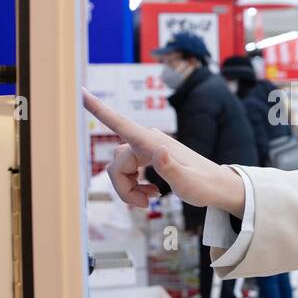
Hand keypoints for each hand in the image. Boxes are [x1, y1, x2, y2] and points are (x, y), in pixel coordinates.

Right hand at [82, 89, 245, 215]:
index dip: (98, 109)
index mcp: (152, 143)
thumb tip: (158, 150)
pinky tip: (151, 194)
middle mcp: (147, 141)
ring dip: (130, 189)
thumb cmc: (205, 186)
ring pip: (120, 170)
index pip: (120, 123)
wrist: (217, 187)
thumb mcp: (189, 184)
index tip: (81, 92)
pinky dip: (134, 187)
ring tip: (151, 200)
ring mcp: (147, 148)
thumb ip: (171, 168)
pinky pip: (128, 172)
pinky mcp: (149, 156)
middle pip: (116, 164)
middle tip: (146, 206)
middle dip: (124, 188)